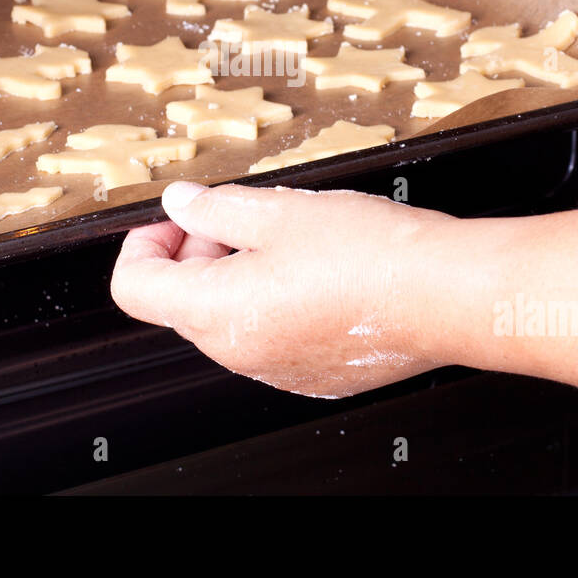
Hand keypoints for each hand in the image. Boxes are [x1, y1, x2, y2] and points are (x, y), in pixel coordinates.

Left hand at [111, 181, 463, 397]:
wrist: (443, 294)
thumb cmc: (369, 254)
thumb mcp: (278, 208)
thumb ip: (216, 207)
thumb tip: (181, 204)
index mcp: (215, 312)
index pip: (134, 289)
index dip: (144, 244)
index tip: (177, 218)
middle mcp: (238, 352)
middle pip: (182, 302)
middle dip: (198, 252)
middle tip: (242, 215)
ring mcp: (276, 369)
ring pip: (229, 318)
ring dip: (238, 275)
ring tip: (290, 237)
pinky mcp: (312, 373)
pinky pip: (270, 335)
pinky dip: (276, 300)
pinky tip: (318, 269)